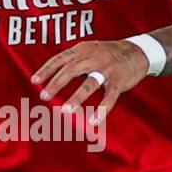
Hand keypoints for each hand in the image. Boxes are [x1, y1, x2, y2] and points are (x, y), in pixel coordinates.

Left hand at [31, 39, 150, 116]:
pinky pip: (110, 97)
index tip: (34, 81)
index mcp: (83, 49)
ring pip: (90, 84)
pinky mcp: (119, 81)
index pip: (60, 58)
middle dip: (56, 83)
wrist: (137, 52)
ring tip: (66, 110)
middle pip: (71, 70)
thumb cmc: (107, 54)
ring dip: (76, 97)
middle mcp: (94, 57)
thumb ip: (72, 60)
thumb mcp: (89, 50)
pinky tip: (93, 122)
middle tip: (43, 96)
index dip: (47, 69)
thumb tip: (50, 75)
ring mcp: (107, 69)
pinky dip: (102, 110)